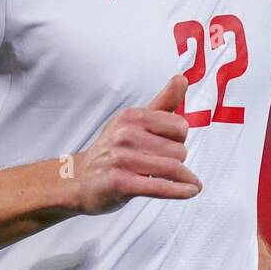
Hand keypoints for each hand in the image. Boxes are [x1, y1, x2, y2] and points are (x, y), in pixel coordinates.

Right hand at [73, 75, 200, 213]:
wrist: (78, 179)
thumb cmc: (113, 149)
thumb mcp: (134, 121)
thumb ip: (163, 102)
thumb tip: (182, 78)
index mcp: (132, 117)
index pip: (180, 126)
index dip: (179, 138)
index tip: (169, 144)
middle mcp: (126, 135)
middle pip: (179, 150)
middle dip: (178, 160)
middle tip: (163, 164)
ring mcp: (122, 159)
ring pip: (173, 168)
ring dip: (184, 178)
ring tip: (185, 181)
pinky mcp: (121, 183)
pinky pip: (160, 186)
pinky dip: (180, 190)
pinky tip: (192, 191)